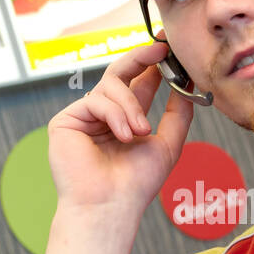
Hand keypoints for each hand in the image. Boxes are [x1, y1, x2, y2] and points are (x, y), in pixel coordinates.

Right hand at [47, 32, 195, 213]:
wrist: (111, 206)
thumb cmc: (136, 183)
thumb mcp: (167, 143)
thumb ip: (178, 112)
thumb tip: (187, 82)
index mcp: (126, 120)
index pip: (140, 83)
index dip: (153, 64)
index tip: (170, 48)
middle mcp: (103, 116)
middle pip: (120, 73)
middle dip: (141, 58)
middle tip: (160, 49)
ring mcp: (83, 117)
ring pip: (111, 86)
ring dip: (132, 106)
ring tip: (142, 131)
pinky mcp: (65, 121)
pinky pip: (96, 100)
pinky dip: (115, 115)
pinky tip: (124, 136)